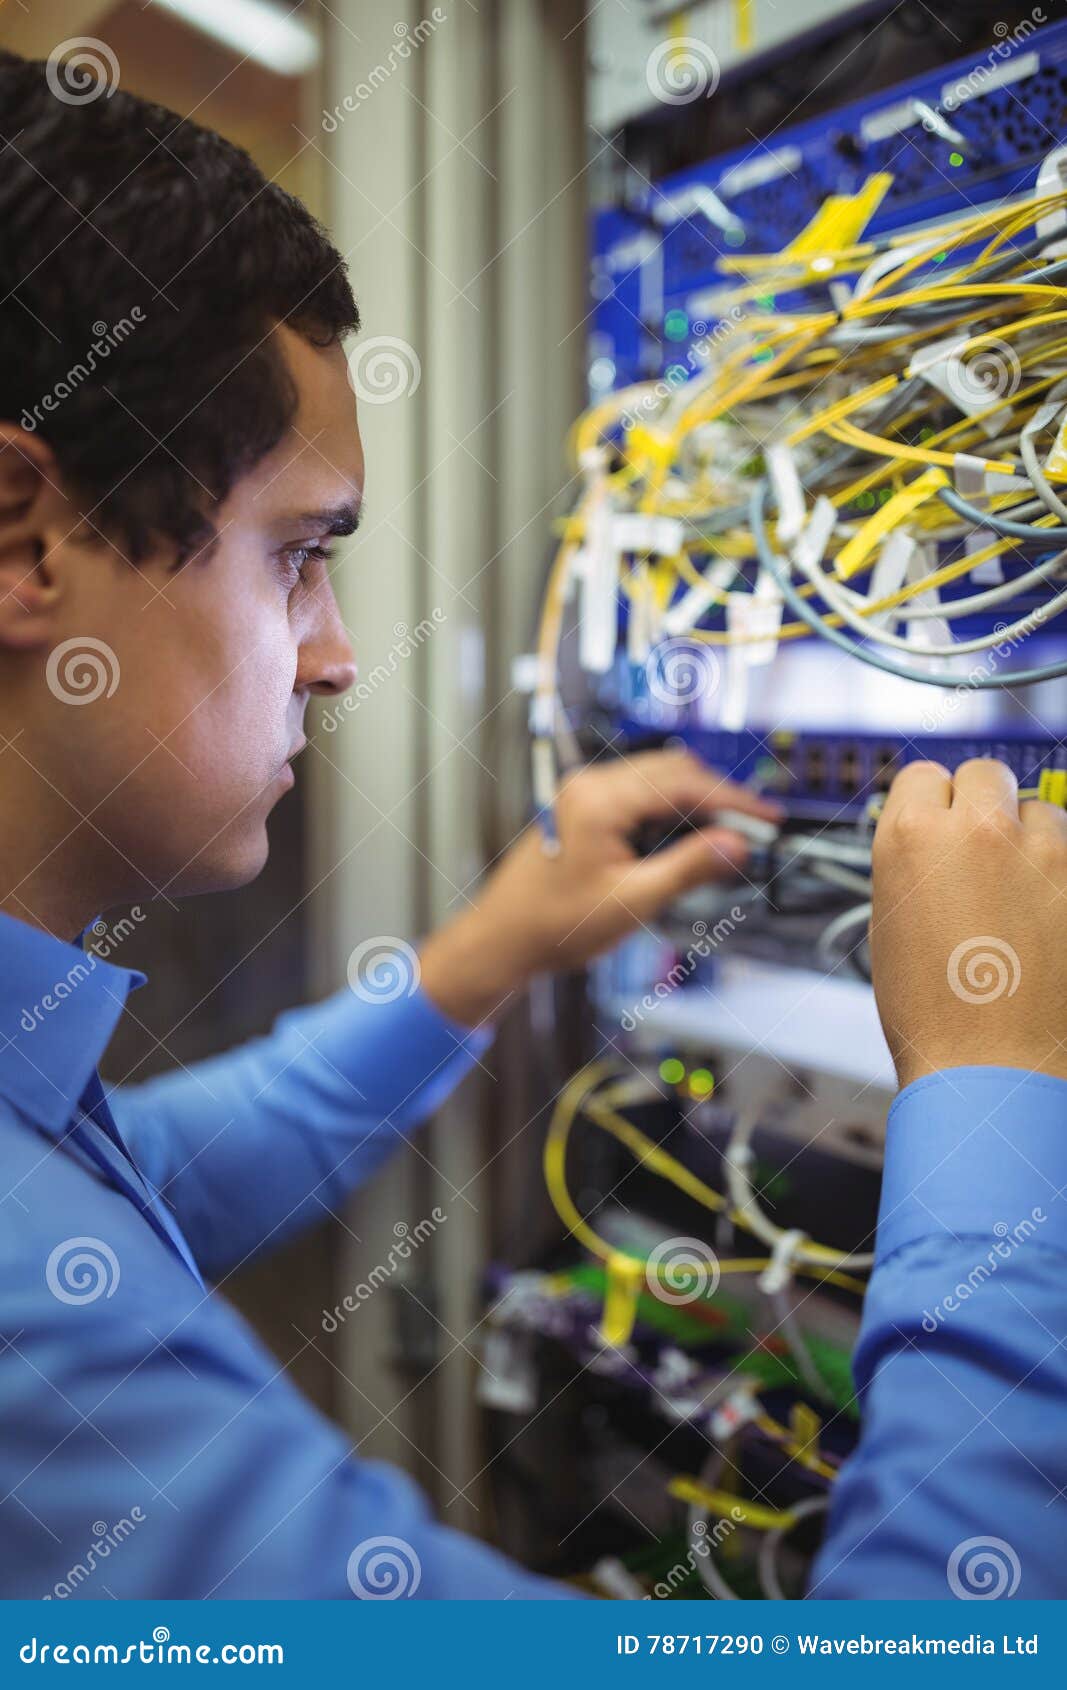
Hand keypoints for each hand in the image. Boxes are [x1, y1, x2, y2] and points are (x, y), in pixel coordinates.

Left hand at [418, 749, 780, 1026]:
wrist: (504, 939)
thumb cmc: (553, 924)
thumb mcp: (632, 901)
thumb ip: (688, 868)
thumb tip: (736, 844)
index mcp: (599, 800)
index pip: (683, 784)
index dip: (733, 800)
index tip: (767, 817)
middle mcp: (590, 785)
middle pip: (674, 771)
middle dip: (719, 797)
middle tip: (755, 827)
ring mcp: (585, 792)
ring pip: (659, 779)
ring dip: (696, 801)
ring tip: (728, 835)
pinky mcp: (585, 806)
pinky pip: (640, 792)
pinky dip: (672, 808)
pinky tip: (689, 836)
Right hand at [870, 757, 1066, 1089]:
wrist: (991, 1070)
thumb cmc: (933, 1014)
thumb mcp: (891, 922)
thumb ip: (915, 863)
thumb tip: (937, 841)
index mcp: (911, 835)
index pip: (924, 775)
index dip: (931, 804)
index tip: (939, 827)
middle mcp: (977, 829)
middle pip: (986, 774)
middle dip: (983, 806)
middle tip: (981, 854)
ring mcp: (1040, 852)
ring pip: (1040, 811)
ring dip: (1031, 841)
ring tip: (1019, 898)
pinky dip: (1062, 875)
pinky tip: (1047, 919)